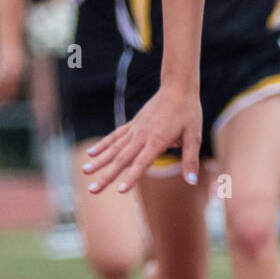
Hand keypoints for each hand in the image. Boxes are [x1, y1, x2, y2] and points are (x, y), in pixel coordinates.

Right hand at [82, 82, 202, 192]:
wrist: (177, 87)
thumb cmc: (188, 112)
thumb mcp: (194, 136)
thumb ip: (190, 160)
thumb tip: (191, 181)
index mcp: (157, 140)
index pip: (141, 163)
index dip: (131, 177)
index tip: (120, 190)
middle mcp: (142, 136)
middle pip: (121, 159)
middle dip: (106, 176)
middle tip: (92, 190)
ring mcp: (135, 129)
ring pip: (114, 148)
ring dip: (99, 161)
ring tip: (85, 171)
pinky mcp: (133, 124)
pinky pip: (115, 136)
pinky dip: (103, 145)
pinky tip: (91, 153)